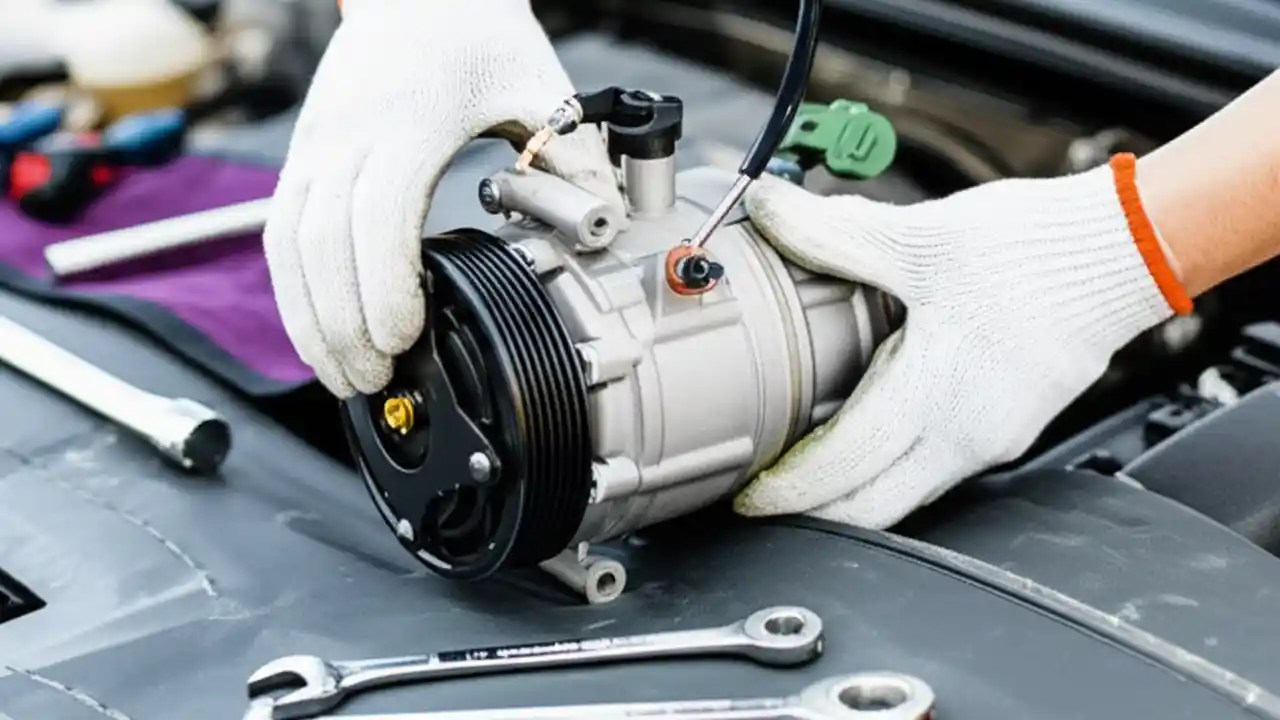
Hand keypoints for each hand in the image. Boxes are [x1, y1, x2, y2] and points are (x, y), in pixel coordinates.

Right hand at [264, 0, 621, 397]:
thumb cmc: (477, 34)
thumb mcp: (539, 85)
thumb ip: (571, 157)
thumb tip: (605, 228)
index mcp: (409, 123)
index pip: (378, 218)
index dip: (383, 288)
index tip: (403, 339)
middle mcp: (347, 137)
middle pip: (323, 247)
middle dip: (344, 325)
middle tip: (375, 381)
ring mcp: (316, 146)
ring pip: (289, 246)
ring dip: (309, 318)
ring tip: (343, 374)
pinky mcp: (303, 156)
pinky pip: (280, 232)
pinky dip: (292, 290)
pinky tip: (317, 328)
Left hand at [734, 159, 1188, 528]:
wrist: (1122, 249)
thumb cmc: (1034, 249)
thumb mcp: (920, 238)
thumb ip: (834, 232)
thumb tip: (769, 210)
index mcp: (936, 397)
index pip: (843, 472)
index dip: (786, 491)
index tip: (747, 497)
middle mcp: (965, 436)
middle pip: (871, 512)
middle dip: (813, 514)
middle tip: (767, 497)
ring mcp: (992, 440)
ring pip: (906, 495)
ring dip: (853, 493)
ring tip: (804, 470)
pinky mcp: (1008, 428)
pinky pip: (935, 469)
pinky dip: (892, 467)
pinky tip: (867, 437)